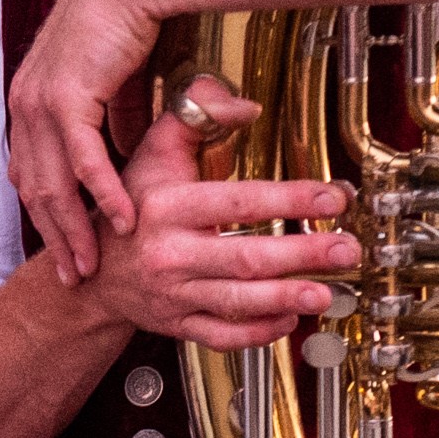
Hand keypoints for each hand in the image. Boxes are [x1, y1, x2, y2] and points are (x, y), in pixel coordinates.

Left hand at [7, 0, 164, 280]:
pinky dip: (103, 194)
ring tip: (95, 263)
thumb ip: (118, 124)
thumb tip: (128, 157)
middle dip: (56, 238)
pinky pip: (83, 160)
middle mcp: (26, 104)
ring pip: (53, 183)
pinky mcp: (67, 95)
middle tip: (76, 277)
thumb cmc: (132, 24)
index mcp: (31, 101)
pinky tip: (122, 220)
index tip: (69, 250)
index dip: (48, 217)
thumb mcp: (120, 88)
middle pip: (34, 190)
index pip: (30, 173)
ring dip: (76, 229)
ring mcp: (40, 101)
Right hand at [81, 94, 360, 350]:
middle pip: (245, 257)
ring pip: (237, 301)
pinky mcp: (178, 324)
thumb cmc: (131, 207)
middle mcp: (171, 252)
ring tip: (326, 292)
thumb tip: (239, 103)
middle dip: (302, 254)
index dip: (288, 200)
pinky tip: (288, 321)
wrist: (93, 270)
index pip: (238, 202)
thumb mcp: (152, 153)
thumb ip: (193, 118)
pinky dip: (256, 332)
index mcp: (168, 207)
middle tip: (345, 249)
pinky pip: (221, 335)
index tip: (330, 198)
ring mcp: (175, 293)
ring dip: (286, 298)